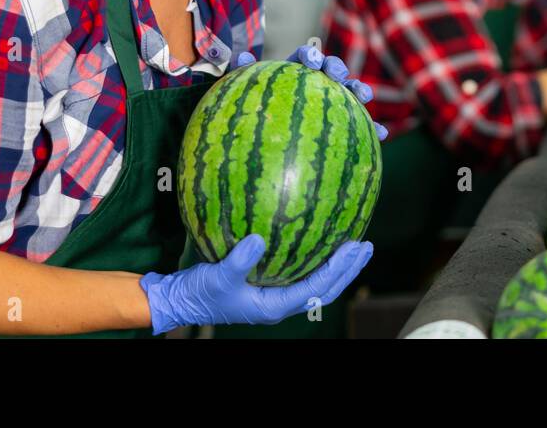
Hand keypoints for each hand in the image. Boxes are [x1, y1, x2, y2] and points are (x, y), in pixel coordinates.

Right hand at [140, 235, 371, 333]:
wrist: (180, 299)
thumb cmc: (198, 291)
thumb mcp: (217, 276)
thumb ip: (238, 261)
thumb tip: (258, 239)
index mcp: (274, 306)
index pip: (317, 289)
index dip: (338, 269)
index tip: (356, 248)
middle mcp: (280, 303)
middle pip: (325, 288)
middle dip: (347, 269)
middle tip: (366, 246)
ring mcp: (275, 294)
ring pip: (316, 282)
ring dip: (336, 266)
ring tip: (354, 244)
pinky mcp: (268, 285)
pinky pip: (300, 272)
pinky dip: (315, 258)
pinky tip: (319, 239)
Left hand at [236, 49, 386, 140]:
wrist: (267, 128)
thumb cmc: (256, 104)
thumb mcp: (246, 90)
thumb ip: (244, 74)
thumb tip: (242, 58)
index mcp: (296, 69)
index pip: (305, 57)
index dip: (310, 56)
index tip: (311, 62)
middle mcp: (317, 81)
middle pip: (331, 69)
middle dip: (337, 69)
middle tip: (337, 76)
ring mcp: (331, 100)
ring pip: (348, 92)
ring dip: (358, 90)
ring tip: (365, 96)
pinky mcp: (342, 121)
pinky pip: (358, 122)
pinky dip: (371, 126)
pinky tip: (380, 134)